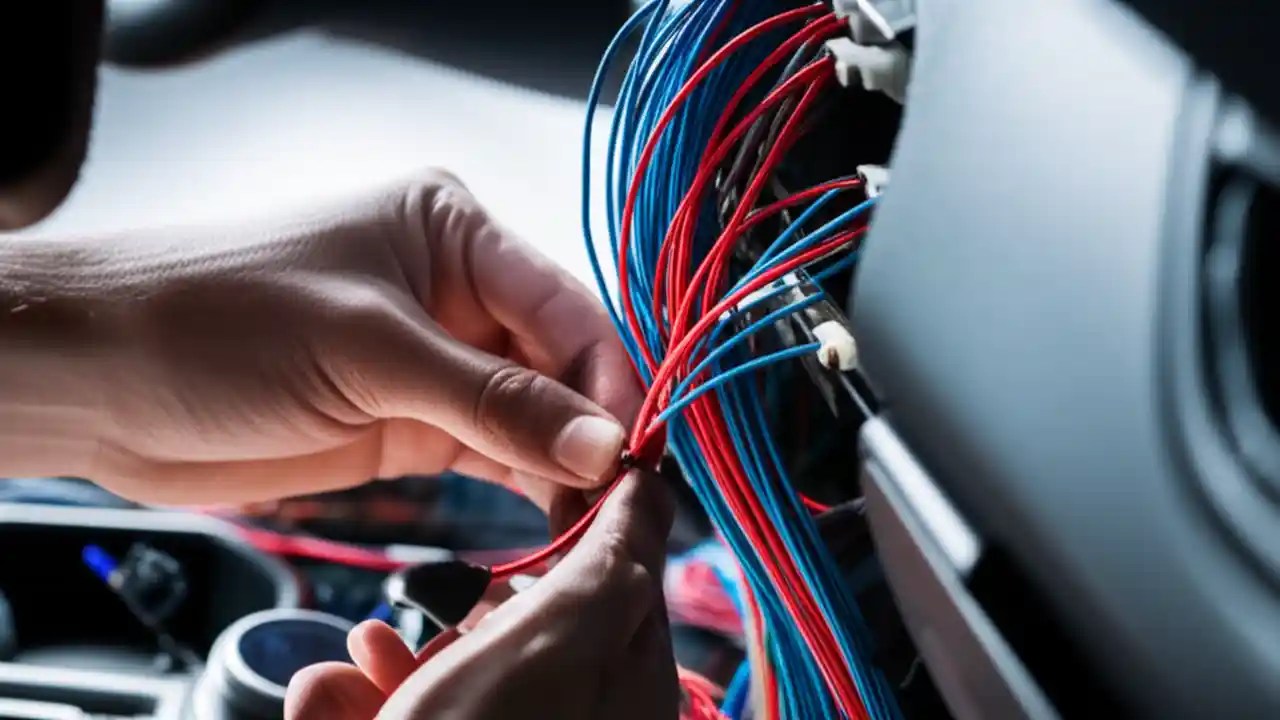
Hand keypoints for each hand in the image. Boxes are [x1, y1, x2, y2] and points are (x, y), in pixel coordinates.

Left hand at [0, 169, 640, 507]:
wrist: (102, 378)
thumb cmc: (221, 321)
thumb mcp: (370, 351)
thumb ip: (492, 402)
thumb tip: (604, 446)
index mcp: (454, 232)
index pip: (565, 306)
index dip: (608, 377)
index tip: (633, 448)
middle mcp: (456, 293)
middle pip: (559, 364)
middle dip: (591, 428)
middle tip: (622, 499)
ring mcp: (434, 362)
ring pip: (532, 415)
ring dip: (564, 465)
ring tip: (594, 521)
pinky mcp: (410, 422)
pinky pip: (492, 453)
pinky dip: (524, 486)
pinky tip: (553, 519)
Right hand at [285, 471, 679, 719]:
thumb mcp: (562, 638)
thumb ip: (610, 563)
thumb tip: (651, 486)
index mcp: (629, 684)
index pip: (622, 573)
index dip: (585, 517)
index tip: (544, 472)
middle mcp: (572, 718)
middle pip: (521, 625)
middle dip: (464, 609)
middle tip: (443, 611)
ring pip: (446, 673)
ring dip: (395, 659)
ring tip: (362, 668)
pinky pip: (394, 709)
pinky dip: (358, 701)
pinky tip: (332, 700)